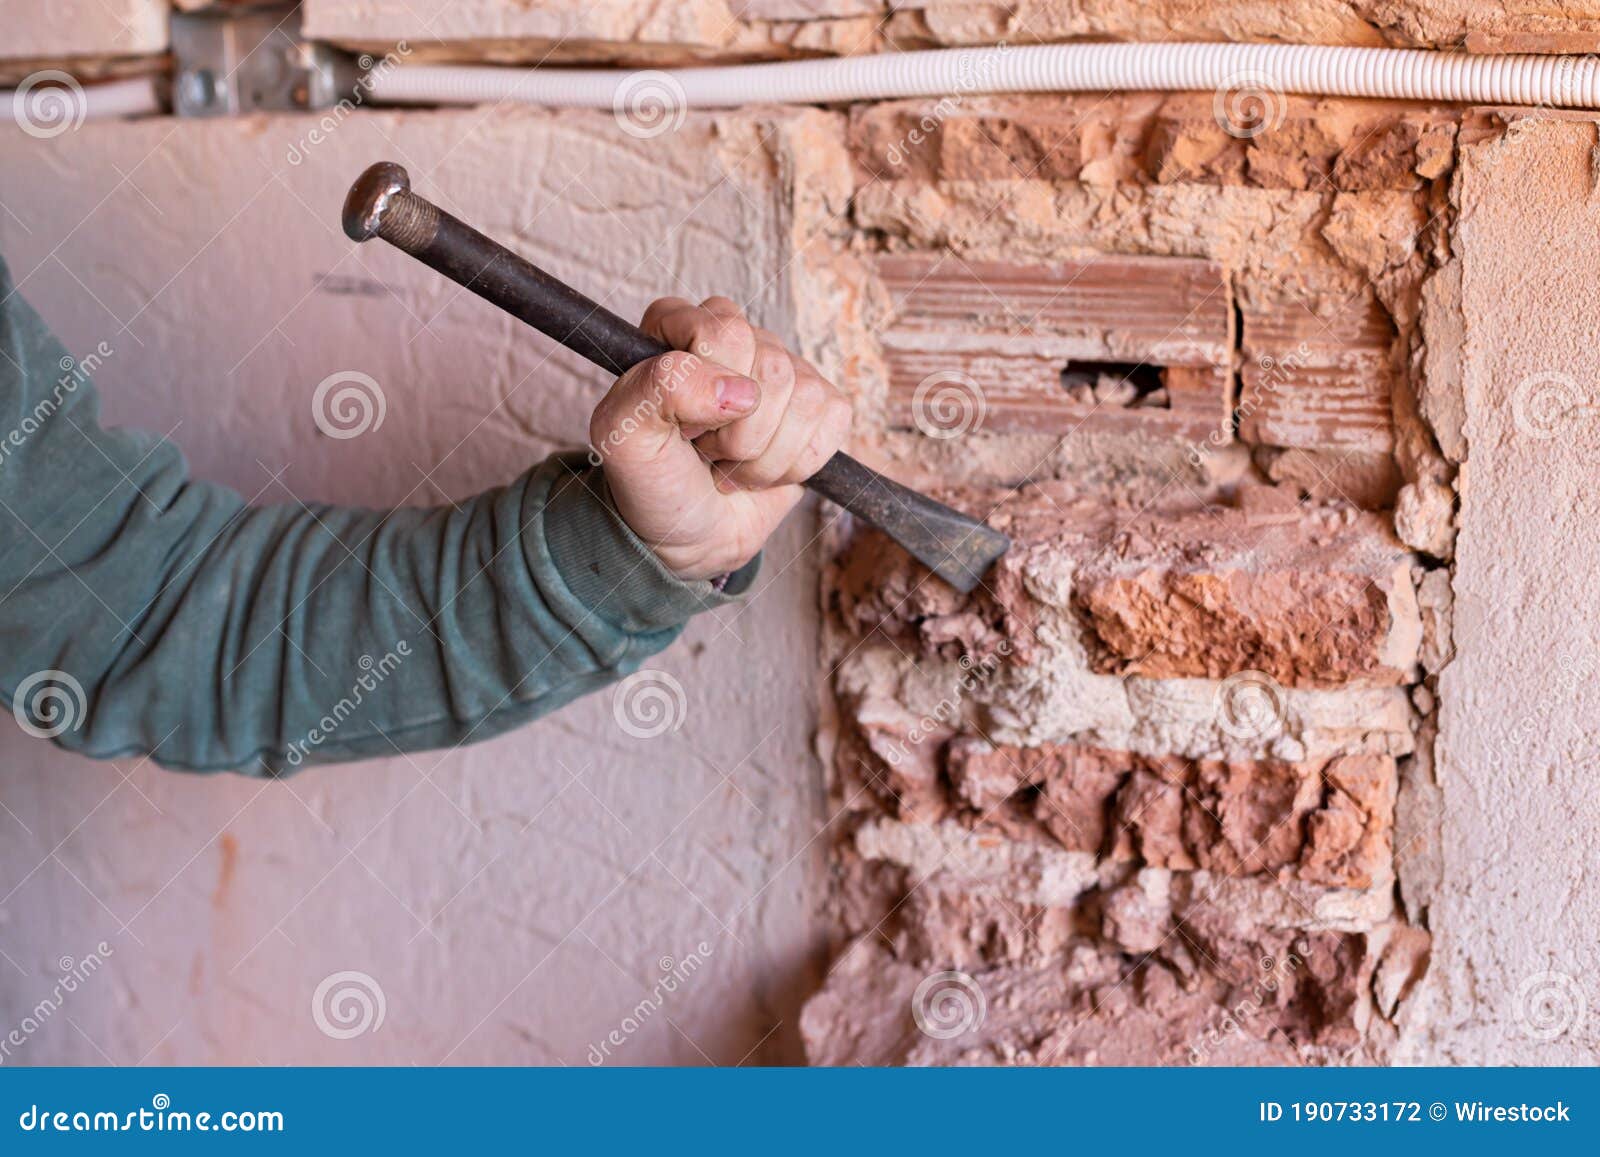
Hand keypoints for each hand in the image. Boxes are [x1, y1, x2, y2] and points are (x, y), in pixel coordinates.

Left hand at [589, 296, 852, 580]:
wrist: (688, 534)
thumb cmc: (652, 481)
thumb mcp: (623, 436)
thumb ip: (661, 388)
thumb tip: (740, 391)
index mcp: (679, 326)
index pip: (723, 332)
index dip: (707, 391)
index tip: (683, 426)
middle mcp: (736, 338)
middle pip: (771, 369)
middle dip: (738, 434)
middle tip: (707, 450)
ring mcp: (782, 369)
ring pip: (806, 398)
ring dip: (764, 456)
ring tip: (731, 463)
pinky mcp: (819, 404)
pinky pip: (833, 420)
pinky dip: (797, 463)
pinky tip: (765, 468)